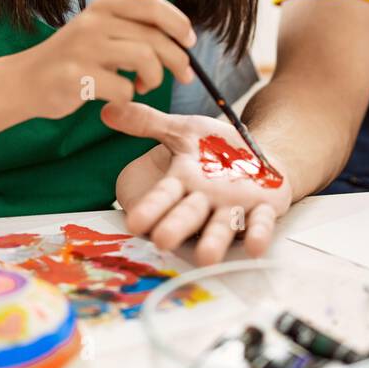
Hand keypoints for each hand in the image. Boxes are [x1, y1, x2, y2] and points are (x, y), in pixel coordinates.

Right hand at [16, 0, 194, 119]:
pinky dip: (128, 98)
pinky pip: (124, 89)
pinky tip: (116, 98)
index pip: (152, 5)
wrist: (25, 82)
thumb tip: (180, 39)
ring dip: (155, 78)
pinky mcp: (76, 76)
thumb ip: (132, 30)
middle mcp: (94, 22)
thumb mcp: (99, 33)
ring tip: (144, 86)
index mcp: (103, 7)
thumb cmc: (72, 61)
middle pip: (155, 37)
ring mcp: (83, 48)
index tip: (190, 41)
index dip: (179, 23)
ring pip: (145, 58)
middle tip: (185, 76)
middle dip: (178, 59)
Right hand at [104, 103, 291, 264]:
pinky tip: (256, 247)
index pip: (163, 196)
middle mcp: (205, 201)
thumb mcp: (183, 130)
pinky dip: (258, 234)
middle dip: (176, 227)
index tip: (134, 222)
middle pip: (188, 215)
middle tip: (162, 240)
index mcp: (183, 182)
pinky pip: (260, 224)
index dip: (150, 208)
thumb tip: (106, 110)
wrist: (258, 157)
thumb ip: (148, 123)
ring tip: (207, 257)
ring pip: (221, 226)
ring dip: (214, 241)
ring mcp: (233, 208)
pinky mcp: (262, 210)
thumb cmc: (214, 148)